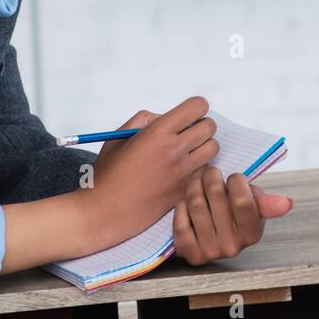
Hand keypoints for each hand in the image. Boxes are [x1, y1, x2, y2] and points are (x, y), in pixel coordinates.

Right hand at [84, 97, 218, 249]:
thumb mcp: (119, 137)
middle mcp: (175, 150)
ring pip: (213, 149)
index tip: (188, 116)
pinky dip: (200, 168)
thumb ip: (145, 120)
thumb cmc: (108, 174)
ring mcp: (183, 172)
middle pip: (209, 127)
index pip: (198, 106)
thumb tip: (166, 118)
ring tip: (187, 154)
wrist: (105, 212)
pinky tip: (182, 172)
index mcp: (158, 132)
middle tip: (187, 134)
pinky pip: (206, 171)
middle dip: (201, 127)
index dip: (195, 108)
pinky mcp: (186, 190)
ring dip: (203, 147)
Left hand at [173, 168, 293, 264]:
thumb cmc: (235, 214)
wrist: (213, 237)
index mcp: (252, 233)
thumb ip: (268, 203)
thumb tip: (288, 203)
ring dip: (194, 185)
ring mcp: (210, 252)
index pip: (242, 198)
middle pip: (215, 194)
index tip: (233, 178)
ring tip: (197, 181)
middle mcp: (233, 246)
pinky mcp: (190, 253)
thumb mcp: (254, 206)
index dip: (235, 180)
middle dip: (211, 176)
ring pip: (195, 203)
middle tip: (210, 172)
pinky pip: (180, 220)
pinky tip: (187, 203)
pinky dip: (181, 206)